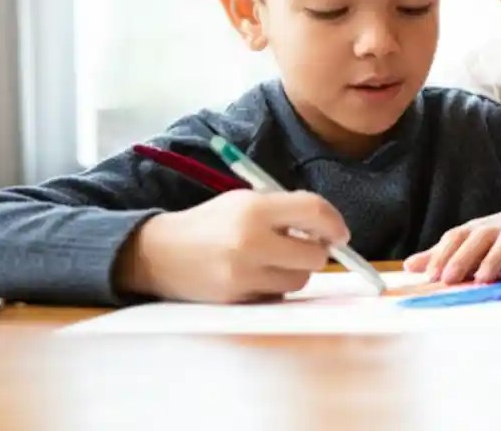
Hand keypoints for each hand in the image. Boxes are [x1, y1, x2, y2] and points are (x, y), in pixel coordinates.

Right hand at [115, 190, 348, 302]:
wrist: (160, 253)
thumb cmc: (211, 223)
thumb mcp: (245, 201)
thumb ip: (286, 209)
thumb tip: (330, 229)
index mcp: (253, 209)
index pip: (314, 212)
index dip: (334, 223)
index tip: (340, 233)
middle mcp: (250, 242)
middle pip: (315, 255)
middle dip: (316, 251)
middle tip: (304, 246)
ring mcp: (243, 275)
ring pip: (299, 280)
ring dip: (295, 271)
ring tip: (273, 260)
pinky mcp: (237, 300)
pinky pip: (277, 296)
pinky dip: (275, 287)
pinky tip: (255, 275)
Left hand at [403, 202, 500, 284]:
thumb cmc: (500, 235)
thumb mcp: (471, 242)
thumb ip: (442, 254)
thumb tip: (409, 266)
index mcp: (477, 229)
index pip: (457, 236)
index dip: (443, 254)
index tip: (430, 275)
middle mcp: (498, 227)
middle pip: (478, 237)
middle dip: (463, 257)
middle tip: (449, 279)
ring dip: (494, 258)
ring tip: (483, 279)